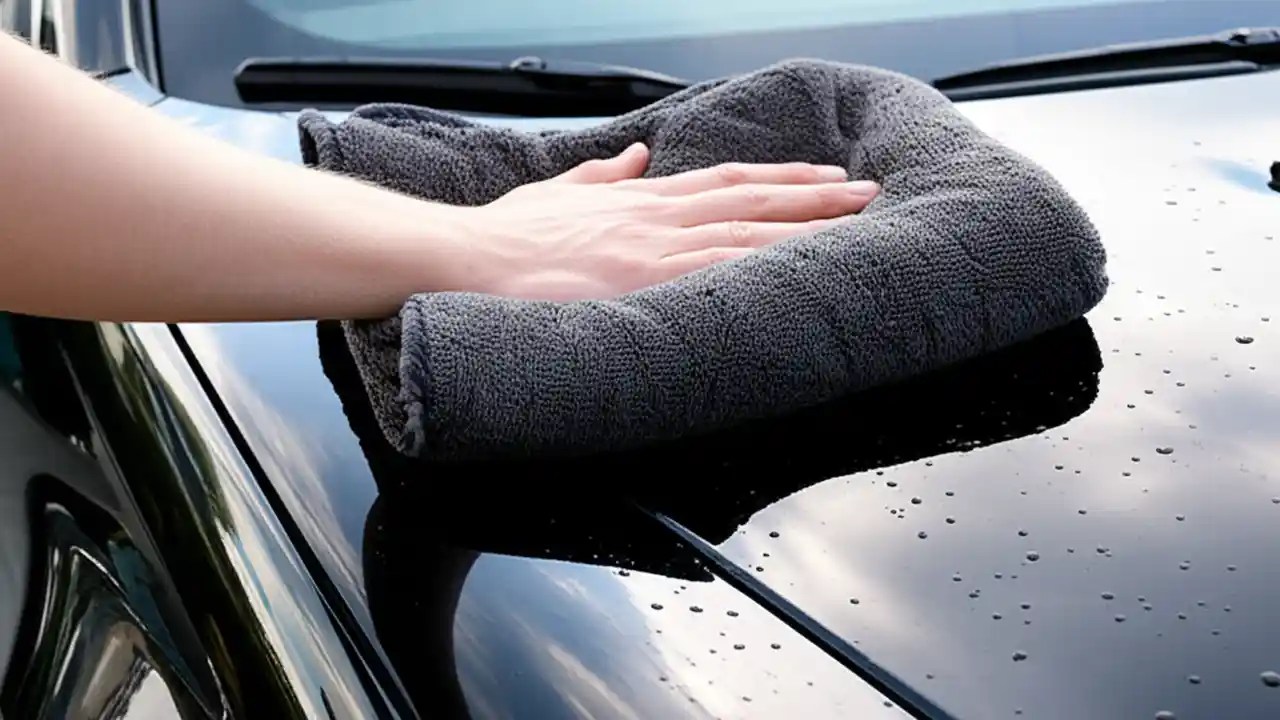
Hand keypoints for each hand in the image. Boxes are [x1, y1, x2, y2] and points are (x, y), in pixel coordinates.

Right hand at [465, 143, 878, 300]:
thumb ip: (605, 175)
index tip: (818, 175)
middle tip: (865, 192)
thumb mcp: (559, 191)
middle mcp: (657, 214)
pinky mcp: (644, 280)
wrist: (468, 256)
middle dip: (814, 194)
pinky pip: (719, 270)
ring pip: (749, 229)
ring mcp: (655, 246)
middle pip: (752, 198)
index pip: (727, 181)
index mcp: (640, 197)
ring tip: (856, 221)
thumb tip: (639, 157)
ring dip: (808, 224)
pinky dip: (766, 266)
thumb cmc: (506, 235)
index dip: (778, 178)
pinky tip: (805, 270)